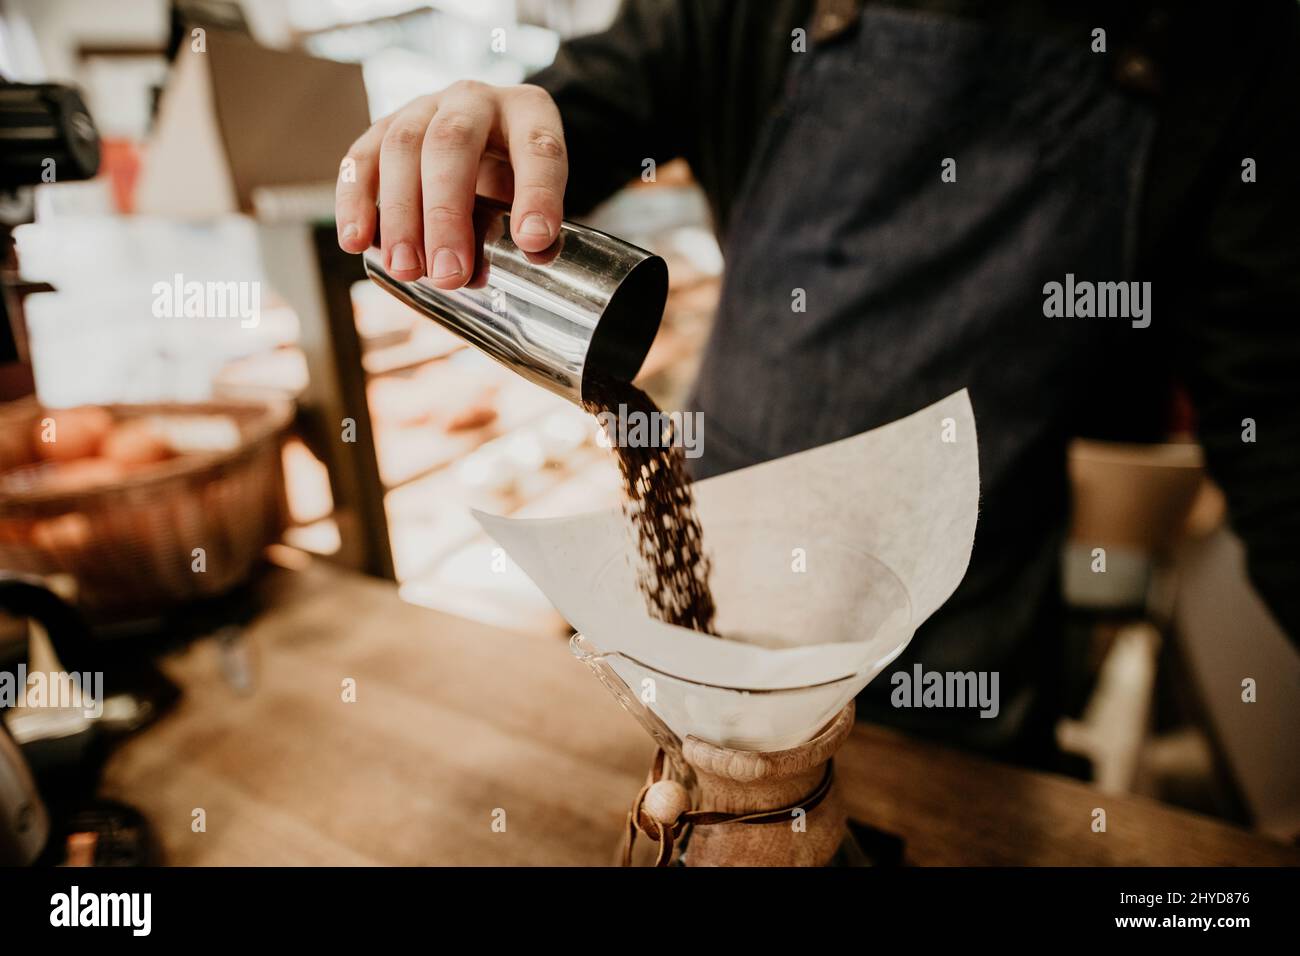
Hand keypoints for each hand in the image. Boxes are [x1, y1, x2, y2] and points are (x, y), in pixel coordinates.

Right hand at [335, 80, 567, 289]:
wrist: (484, 140)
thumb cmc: (514, 175)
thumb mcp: (536, 195)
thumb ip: (536, 227)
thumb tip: (531, 252)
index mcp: (527, 111)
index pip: (537, 148)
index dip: (537, 195)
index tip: (533, 242)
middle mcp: (473, 100)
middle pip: (452, 144)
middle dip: (447, 214)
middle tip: (448, 273)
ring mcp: (424, 108)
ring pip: (401, 148)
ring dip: (401, 216)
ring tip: (406, 269)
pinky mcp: (384, 128)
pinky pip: (362, 158)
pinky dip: (355, 201)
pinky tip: (356, 242)